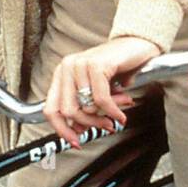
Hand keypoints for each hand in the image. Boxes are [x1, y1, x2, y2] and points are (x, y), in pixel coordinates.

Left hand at [43, 36, 159, 146]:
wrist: (136, 45)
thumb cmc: (117, 68)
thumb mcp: (96, 91)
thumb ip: (84, 108)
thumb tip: (77, 129)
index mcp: (62, 74)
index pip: (50, 109)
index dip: (61, 130)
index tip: (75, 141)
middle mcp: (67, 67)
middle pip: (67, 111)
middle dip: (88, 125)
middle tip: (105, 127)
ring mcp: (80, 64)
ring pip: (85, 107)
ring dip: (104, 117)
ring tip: (116, 114)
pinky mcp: (96, 65)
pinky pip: (101, 100)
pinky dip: (112, 111)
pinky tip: (120, 114)